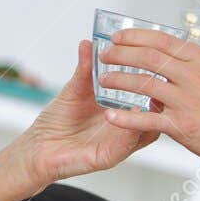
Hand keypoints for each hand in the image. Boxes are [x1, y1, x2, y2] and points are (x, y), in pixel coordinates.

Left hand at [16, 40, 161, 181]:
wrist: (37, 148)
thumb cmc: (56, 123)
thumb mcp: (74, 90)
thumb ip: (85, 70)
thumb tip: (88, 43)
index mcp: (119, 112)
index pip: (147, 99)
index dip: (156, 83)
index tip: (159, 65)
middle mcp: (123, 129)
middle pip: (154, 116)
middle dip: (161, 98)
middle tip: (162, 78)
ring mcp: (118, 144)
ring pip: (146, 132)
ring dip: (149, 115)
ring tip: (151, 95)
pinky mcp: (108, 157)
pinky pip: (126, 146)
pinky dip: (132, 131)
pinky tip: (132, 116)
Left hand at [97, 29, 199, 161]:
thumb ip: (184, 65)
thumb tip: (159, 61)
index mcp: (198, 58)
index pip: (160, 40)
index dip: (134, 37)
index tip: (116, 38)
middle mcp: (191, 75)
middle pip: (147, 57)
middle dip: (121, 55)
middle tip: (105, 56)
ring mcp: (186, 100)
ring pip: (143, 84)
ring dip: (119, 80)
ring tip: (104, 80)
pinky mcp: (181, 124)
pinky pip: (146, 119)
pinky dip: (125, 117)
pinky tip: (111, 115)